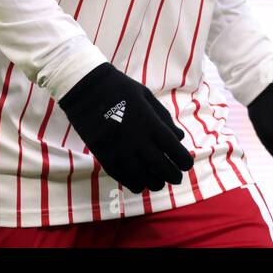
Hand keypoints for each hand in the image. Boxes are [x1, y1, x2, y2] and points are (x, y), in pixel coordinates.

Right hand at [59, 63, 194, 193]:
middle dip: (173, 176)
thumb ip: (164, 118)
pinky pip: (122, 177)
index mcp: (150, 123)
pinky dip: (134, 184)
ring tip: (159, 182)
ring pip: (142, 177)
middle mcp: (137, 140)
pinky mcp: (103, 156)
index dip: (183, 161)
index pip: (174, 150)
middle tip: (176, 178)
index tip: (186, 164)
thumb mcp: (146, 96)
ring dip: (154, 183)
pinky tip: (140, 184)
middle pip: (161, 167)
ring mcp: (119, 150)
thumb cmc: (120, 88)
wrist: (86, 88)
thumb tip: (179, 137)